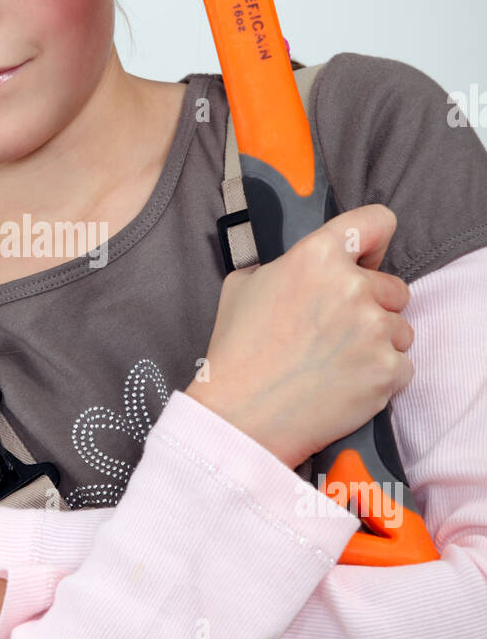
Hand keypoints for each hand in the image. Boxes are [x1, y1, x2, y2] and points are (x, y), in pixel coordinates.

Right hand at [186, 204, 414, 469]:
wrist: (241, 416)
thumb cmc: (236, 353)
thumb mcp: (243, 285)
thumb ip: (284, 265)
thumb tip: (301, 267)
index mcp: (317, 256)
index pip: (377, 222)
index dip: (373, 242)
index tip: (367, 259)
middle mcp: (352, 286)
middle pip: (394, 286)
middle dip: (371, 305)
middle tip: (334, 330)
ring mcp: (374, 330)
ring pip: (401, 328)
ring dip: (378, 342)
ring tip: (336, 362)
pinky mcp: (388, 370)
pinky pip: (402, 365)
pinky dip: (380, 376)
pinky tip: (345, 383)